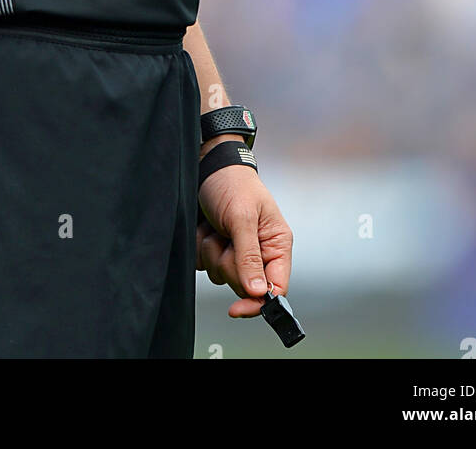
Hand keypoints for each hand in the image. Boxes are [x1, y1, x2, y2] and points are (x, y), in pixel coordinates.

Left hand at [195, 162, 292, 317]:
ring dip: (211, 251)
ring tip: (215, 226)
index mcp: (276, 245)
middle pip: (244, 285)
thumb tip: (259, 292)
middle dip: (228, 263)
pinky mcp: (216, 249)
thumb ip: (250, 256)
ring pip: (220, 275)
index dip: (258, 302)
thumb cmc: (232, 183)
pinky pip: (203, 264)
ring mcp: (236, 252)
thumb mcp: (242, 217)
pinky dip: (199, 247)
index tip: (237, 308)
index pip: (276, 288)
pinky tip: (203, 228)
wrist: (206, 165)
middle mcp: (259, 252)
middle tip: (225, 236)